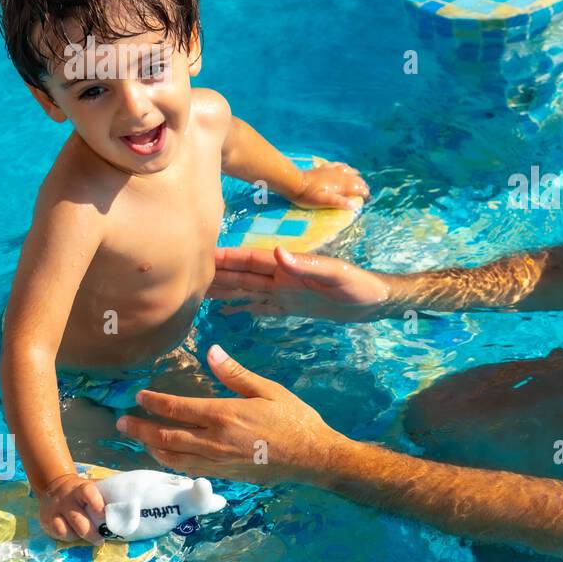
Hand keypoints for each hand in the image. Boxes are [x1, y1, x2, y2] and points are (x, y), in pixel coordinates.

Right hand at [38, 473, 105, 543]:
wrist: (54, 485)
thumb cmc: (82, 490)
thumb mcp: (93, 486)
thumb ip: (107, 492)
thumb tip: (130, 500)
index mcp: (81, 488)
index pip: (88, 493)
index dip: (96, 504)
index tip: (104, 515)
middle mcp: (67, 499)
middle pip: (78, 519)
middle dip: (91, 532)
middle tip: (100, 540)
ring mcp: (54, 510)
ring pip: (65, 529)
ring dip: (78, 537)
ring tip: (87, 538)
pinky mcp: (46, 520)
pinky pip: (56, 534)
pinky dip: (66, 537)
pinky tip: (73, 535)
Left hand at [117, 345, 343, 484]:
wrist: (312, 456)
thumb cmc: (294, 418)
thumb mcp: (268, 390)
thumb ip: (235, 373)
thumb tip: (210, 351)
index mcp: (224, 415)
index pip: (176, 409)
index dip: (153, 403)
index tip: (138, 397)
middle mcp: (214, 441)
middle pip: (166, 436)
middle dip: (140, 428)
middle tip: (122, 422)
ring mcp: (218, 461)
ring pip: (173, 457)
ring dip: (150, 448)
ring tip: (138, 439)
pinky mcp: (225, 475)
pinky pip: (189, 469)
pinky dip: (171, 461)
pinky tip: (166, 456)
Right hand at [209, 245, 393, 321]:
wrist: (376, 302)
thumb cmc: (361, 286)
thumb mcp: (337, 276)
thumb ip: (308, 265)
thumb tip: (278, 252)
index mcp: (290, 266)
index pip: (251, 259)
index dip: (226, 256)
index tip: (200, 254)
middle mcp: (283, 276)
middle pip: (242, 273)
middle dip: (216, 272)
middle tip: (185, 273)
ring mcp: (286, 291)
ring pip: (247, 289)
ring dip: (224, 288)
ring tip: (198, 290)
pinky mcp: (293, 306)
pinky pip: (261, 305)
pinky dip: (243, 306)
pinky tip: (228, 309)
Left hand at [291, 162, 368, 209]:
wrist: (295, 183)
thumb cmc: (309, 196)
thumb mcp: (324, 202)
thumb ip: (339, 203)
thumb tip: (355, 206)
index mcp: (340, 185)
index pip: (358, 188)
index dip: (364, 193)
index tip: (367, 198)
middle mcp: (339, 176)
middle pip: (356, 179)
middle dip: (362, 185)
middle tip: (364, 191)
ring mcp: (332, 171)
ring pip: (349, 171)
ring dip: (356, 176)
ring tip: (358, 179)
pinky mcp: (325, 168)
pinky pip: (339, 165)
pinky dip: (345, 167)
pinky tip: (345, 167)